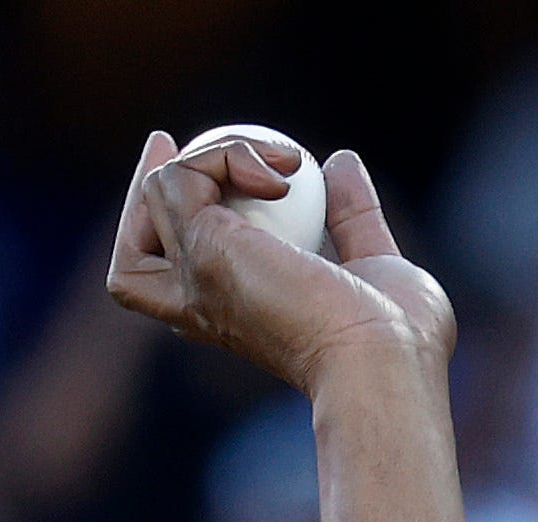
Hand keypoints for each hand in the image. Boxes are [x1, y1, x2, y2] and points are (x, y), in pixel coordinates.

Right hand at [104, 131, 451, 390]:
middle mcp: (203, 304)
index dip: (170, 224)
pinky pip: (183, 176)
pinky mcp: (204, 248)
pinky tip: (284, 175)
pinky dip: (227, 156)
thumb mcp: (376, 265)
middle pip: (138, 245)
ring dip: (216, 156)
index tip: (187, 167)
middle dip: (147, 185)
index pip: (177, 272)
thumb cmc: (399, 342)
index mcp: (238, 316)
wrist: (387, 365)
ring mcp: (195, 278)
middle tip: (168, 141)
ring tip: (286, 164)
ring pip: (158, 193)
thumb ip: (354, 217)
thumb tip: (340, 163)